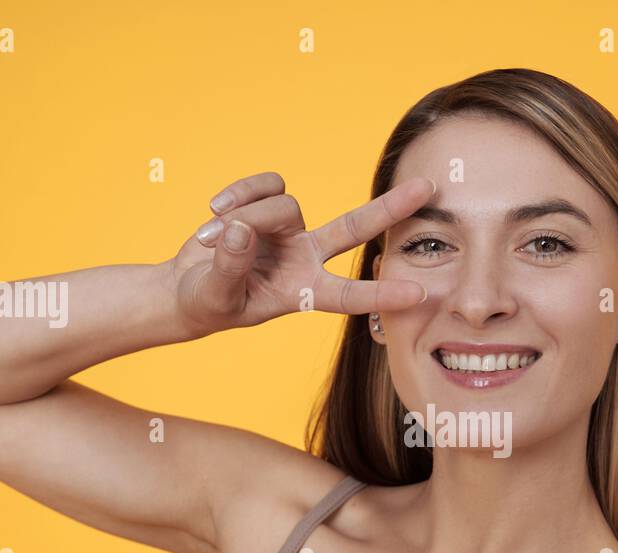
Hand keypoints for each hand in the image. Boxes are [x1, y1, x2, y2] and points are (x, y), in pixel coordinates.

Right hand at [168, 171, 432, 333]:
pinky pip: (268, 185)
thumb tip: (243, 230)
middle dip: (391, 208)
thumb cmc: (206, 303)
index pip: (349, 295)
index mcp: (302, 292)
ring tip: (210, 238)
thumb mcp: (215, 295)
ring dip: (245, 217)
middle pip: (355, 228)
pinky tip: (217, 209)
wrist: (187, 288)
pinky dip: (240, 192)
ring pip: (283, 206)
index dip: (381, 294)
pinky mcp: (269, 207)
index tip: (419, 294)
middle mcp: (305, 259)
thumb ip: (230, 265)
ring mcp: (290, 232)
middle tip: (431, 187)